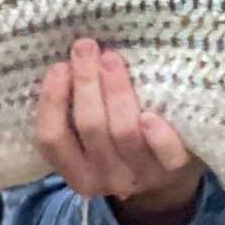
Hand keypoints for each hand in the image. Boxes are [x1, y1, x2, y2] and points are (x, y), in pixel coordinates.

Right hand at [34, 38, 204, 224]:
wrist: (168, 177)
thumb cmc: (120, 144)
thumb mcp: (90, 138)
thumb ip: (76, 110)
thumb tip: (67, 60)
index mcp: (76, 171)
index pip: (52, 138)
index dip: (51, 101)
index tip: (60, 66)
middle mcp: (104, 177)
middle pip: (90, 126)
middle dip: (86, 82)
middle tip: (86, 47)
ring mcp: (140, 174)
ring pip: (124, 132)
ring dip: (117, 90)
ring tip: (112, 58)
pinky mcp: (172, 170)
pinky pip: (165, 153)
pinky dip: (157, 135)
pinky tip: (150, 114)